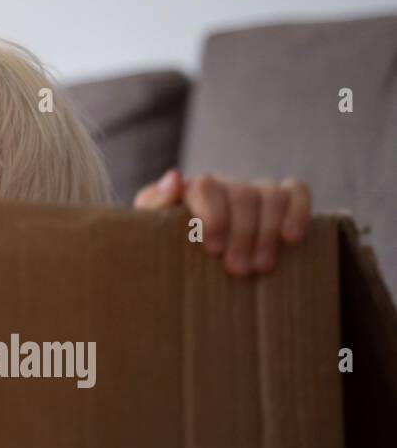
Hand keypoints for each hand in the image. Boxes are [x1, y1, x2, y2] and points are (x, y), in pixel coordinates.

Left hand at [133, 169, 311, 275]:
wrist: (185, 255)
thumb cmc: (164, 242)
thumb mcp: (149, 226)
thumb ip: (154, 203)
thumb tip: (175, 178)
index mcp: (192, 189)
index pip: (207, 187)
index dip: (214, 215)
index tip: (213, 248)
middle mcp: (226, 185)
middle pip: (243, 195)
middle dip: (243, 234)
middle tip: (238, 269)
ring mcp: (254, 190)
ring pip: (271, 196)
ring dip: (268, 231)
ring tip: (261, 266)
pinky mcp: (280, 199)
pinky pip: (296, 192)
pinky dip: (298, 211)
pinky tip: (291, 238)